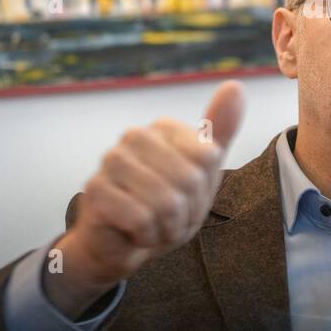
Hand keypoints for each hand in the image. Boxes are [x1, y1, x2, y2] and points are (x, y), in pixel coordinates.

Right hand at [45, 80, 245, 317]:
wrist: (122, 245)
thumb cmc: (164, 208)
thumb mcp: (202, 172)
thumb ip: (220, 130)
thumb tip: (235, 85)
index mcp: (164, 128)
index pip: (207, 158)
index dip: (203, 190)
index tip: (187, 198)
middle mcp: (135, 136)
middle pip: (189, 180)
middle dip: (186, 213)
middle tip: (169, 218)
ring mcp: (111, 160)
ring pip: (166, 202)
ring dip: (167, 228)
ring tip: (153, 226)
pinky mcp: (95, 189)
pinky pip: (141, 219)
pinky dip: (146, 236)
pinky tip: (134, 233)